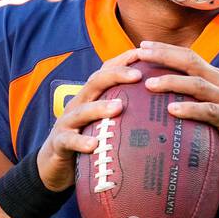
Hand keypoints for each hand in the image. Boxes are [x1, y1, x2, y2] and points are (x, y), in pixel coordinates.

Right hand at [36, 50, 141, 191]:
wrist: (54, 164)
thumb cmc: (89, 138)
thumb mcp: (107, 121)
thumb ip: (127, 111)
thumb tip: (164, 107)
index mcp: (92, 96)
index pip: (106, 71)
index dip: (123, 60)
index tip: (144, 53)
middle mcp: (79, 104)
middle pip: (95, 82)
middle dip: (116, 75)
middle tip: (138, 75)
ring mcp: (67, 122)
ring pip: (82, 111)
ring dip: (100, 107)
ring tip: (119, 107)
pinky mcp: (59, 143)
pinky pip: (68, 141)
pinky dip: (80, 142)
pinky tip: (94, 144)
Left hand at [137, 40, 218, 180]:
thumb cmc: (217, 129)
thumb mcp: (201, 105)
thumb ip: (183, 95)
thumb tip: (148, 91)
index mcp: (212, 77)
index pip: (188, 55)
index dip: (166, 49)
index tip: (142, 46)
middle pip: (191, 63)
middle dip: (164, 56)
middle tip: (140, 54)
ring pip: (198, 85)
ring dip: (172, 82)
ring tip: (149, 84)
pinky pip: (209, 111)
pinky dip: (190, 109)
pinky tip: (172, 110)